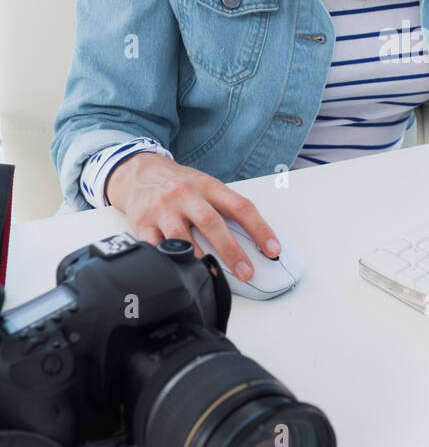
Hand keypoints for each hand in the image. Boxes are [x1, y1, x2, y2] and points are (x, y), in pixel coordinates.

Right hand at [104, 152, 282, 282]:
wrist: (137, 172)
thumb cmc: (178, 183)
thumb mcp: (204, 186)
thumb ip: (225, 208)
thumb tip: (253, 242)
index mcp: (208, 186)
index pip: (240, 207)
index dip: (260, 229)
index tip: (273, 249)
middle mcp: (186, 196)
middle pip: (211, 223)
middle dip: (231, 250)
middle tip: (246, 272)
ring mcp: (163, 209)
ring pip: (182, 237)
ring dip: (199, 259)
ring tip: (213, 275)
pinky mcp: (142, 224)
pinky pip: (155, 247)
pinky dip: (168, 261)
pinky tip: (179, 272)